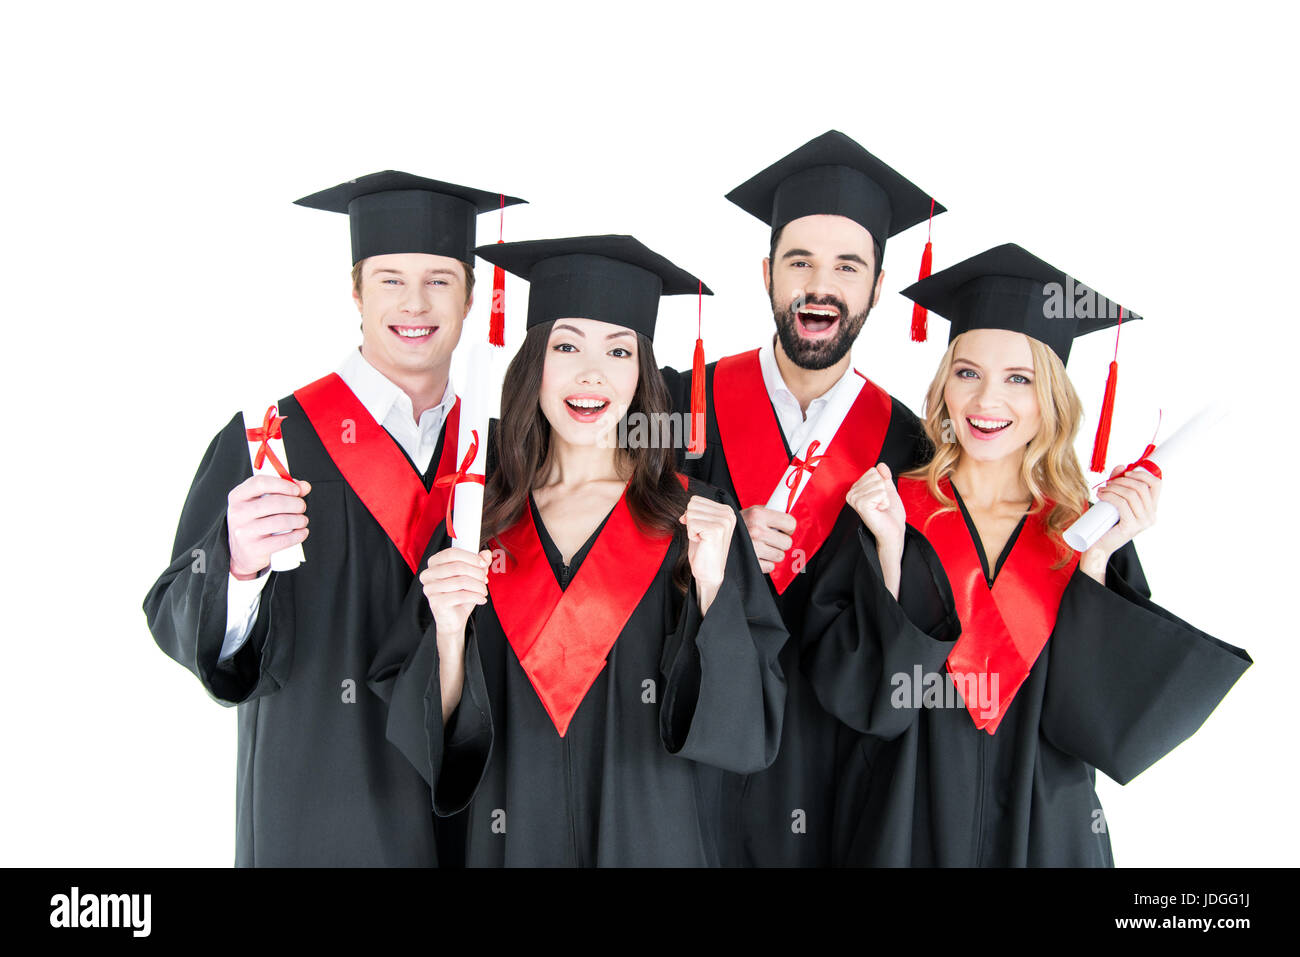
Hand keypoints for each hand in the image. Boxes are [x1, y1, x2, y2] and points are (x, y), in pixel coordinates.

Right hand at [227, 475, 311, 579]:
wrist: (242, 551)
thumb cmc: (255, 521)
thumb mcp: (262, 502)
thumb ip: (284, 490)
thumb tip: (304, 486)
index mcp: (238, 496)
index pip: (260, 483)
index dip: (282, 484)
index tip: (296, 490)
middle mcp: (238, 513)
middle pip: (274, 502)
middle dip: (295, 503)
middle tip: (302, 507)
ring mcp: (244, 532)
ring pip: (281, 521)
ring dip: (299, 520)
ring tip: (303, 520)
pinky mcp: (254, 549)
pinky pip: (282, 540)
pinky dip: (298, 535)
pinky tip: (302, 532)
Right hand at [422, 547, 491, 639]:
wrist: (453, 619)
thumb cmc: (459, 595)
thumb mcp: (471, 576)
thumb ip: (478, 563)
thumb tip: (486, 554)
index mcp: (434, 563)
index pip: (451, 553)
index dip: (470, 557)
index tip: (483, 563)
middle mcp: (428, 574)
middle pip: (457, 567)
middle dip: (477, 573)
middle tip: (485, 579)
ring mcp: (430, 589)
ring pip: (461, 581)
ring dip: (478, 586)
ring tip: (483, 591)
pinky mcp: (436, 602)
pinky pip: (460, 596)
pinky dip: (475, 597)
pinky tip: (481, 599)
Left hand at [680, 495, 736, 613]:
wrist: (709, 572)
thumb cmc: (704, 550)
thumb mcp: (700, 526)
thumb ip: (694, 513)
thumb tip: (685, 512)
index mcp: (726, 510)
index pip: (696, 500)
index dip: (692, 516)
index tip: (701, 530)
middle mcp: (728, 514)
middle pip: (692, 504)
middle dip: (691, 522)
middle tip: (701, 536)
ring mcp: (724, 521)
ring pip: (691, 513)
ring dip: (691, 529)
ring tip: (702, 540)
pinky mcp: (716, 530)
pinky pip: (691, 524)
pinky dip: (692, 535)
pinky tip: (702, 543)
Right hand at [740, 505, 796, 574]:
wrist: (717, 538)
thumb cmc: (739, 525)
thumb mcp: (752, 511)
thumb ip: (770, 512)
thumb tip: (788, 509)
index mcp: (758, 515)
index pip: (790, 523)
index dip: (789, 527)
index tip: (784, 529)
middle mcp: (756, 530)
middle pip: (787, 542)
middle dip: (781, 542)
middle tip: (772, 539)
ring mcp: (754, 548)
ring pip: (780, 555)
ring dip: (773, 553)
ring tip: (763, 547)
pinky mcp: (752, 562)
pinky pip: (771, 566)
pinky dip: (766, 563)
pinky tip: (757, 555)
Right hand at [846, 463, 904, 554]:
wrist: (894, 530)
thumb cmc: (890, 514)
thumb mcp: (888, 489)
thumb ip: (884, 476)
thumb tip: (881, 465)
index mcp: (856, 489)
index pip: (872, 471)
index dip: (883, 483)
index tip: (880, 497)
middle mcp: (852, 493)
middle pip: (875, 475)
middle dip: (884, 489)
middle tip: (881, 503)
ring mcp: (855, 499)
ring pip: (878, 483)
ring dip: (885, 497)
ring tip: (880, 507)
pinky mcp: (861, 505)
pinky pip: (879, 492)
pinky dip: (884, 501)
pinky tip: (879, 510)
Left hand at [1081, 465, 1160, 579]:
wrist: (1098, 546)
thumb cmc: (1106, 523)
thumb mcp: (1115, 500)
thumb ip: (1119, 483)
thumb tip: (1121, 466)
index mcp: (1151, 509)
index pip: (1156, 484)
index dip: (1142, 474)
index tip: (1126, 472)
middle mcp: (1151, 516)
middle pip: (1142, 488)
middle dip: (1123, 480)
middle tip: (1108, 482)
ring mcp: (1143, 523)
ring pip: (1131, 495)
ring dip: (1114, 487)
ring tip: (1102, 490)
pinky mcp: (1131, 527)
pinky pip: (1122, 504)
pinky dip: (1110, 495)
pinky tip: (1101, 494)